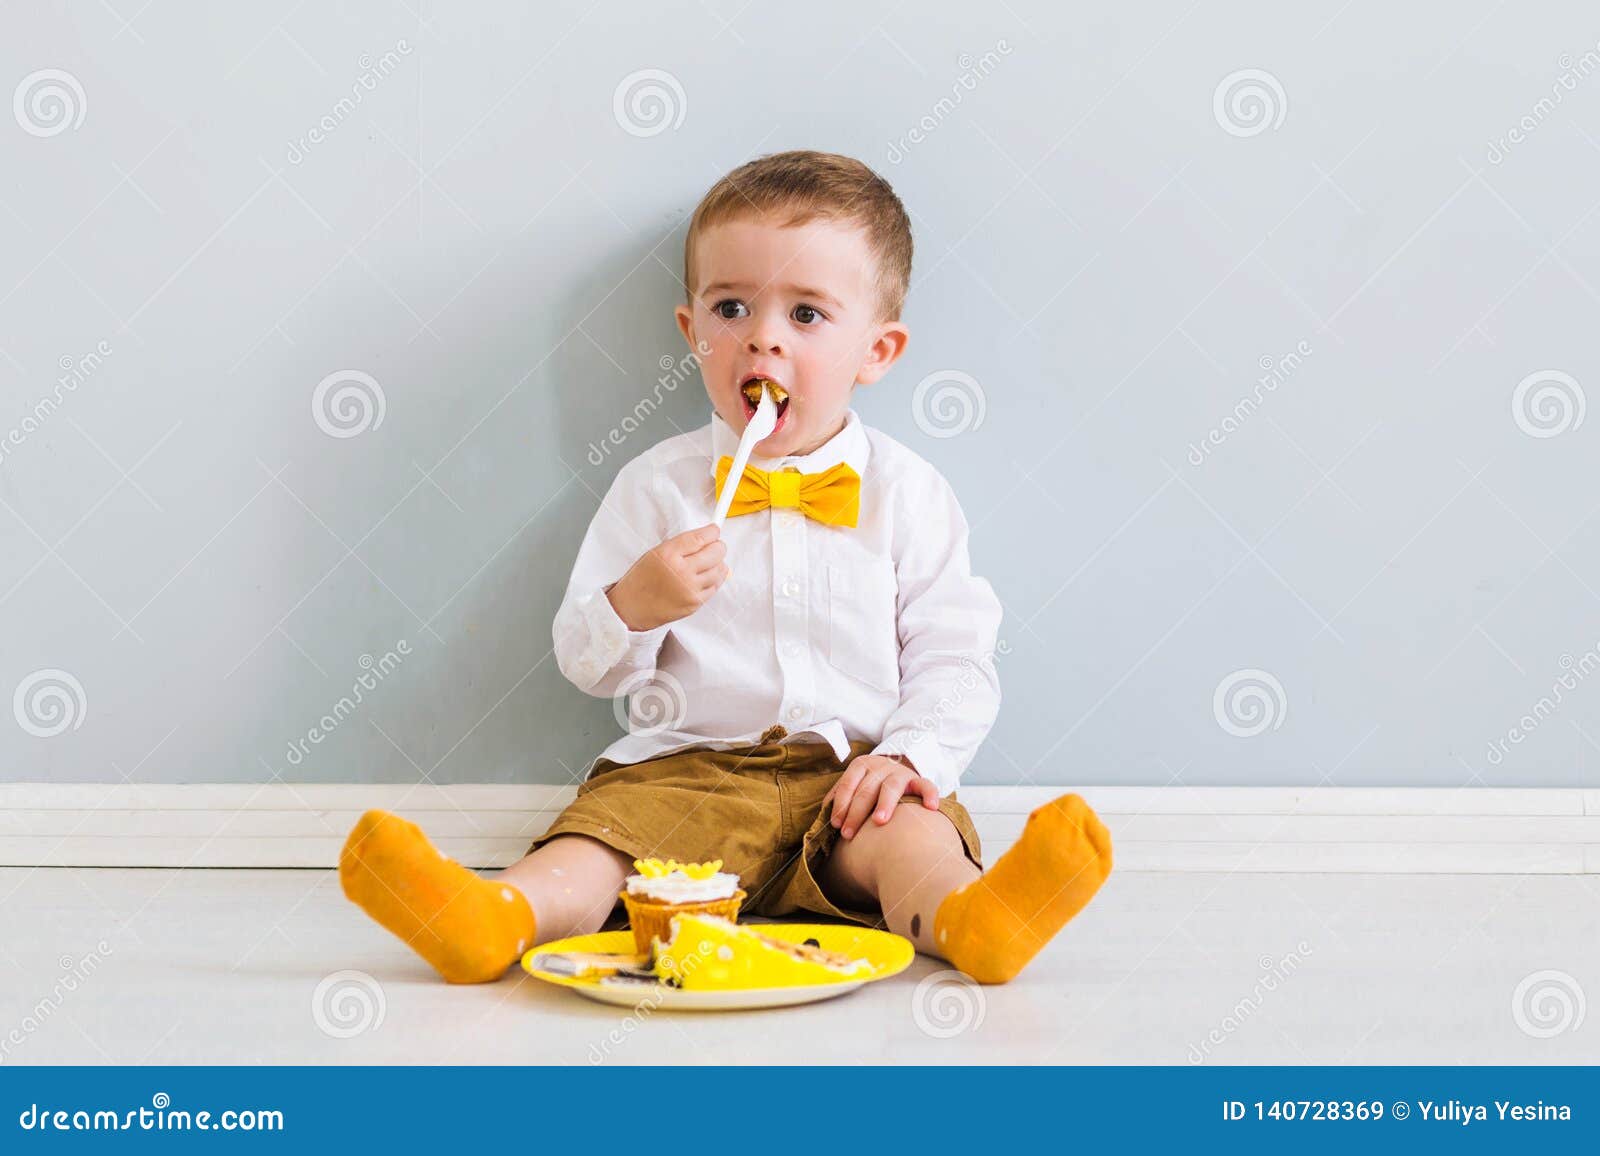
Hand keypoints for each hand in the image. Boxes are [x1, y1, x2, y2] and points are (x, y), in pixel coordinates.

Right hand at [606, 523, 728, 630]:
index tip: (714, 530)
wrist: (632, 607)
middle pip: (716, 552)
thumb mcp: (656, 553)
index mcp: (668, 554)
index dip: (713, 532)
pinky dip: (714, 579)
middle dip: (718, 546)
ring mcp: (690, 588)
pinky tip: (706, 576)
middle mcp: (681, 571)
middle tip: (715, 546)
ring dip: (718, 563)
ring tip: (708, 562)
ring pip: (720, 569)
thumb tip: (708, 537)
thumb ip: (682, 545)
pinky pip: (715, 586)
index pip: (700, 537)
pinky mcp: (695, 603)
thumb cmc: (642, 579)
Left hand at [824, 754, 938, 838]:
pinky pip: (927, 786)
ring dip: (885, 804)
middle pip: (866, 790)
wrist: (898, 770)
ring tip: (879, 821)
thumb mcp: (855, 784)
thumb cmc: (870, 786)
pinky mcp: (918, 780)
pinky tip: (931, 808)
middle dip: (855, 812)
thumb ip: (840, 796)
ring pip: (891, 787)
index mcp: (861, 765)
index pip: (848, 784)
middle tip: (848, 834)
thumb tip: (823, 816)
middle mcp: (880, 766)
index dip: (840, 804)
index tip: (836, 825)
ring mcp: (900, 772)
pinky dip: (929, 795)